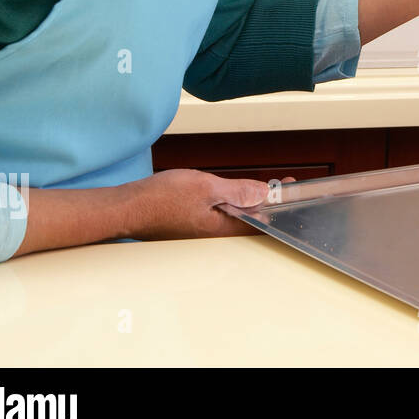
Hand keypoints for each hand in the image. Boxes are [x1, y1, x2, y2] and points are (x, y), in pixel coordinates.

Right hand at [125, 169, 292, 239]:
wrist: (127, 207)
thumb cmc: (160, 199)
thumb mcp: (205, 187)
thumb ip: (237, 191)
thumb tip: (263, 193)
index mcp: (222, 229)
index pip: (262, 222)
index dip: (281, 206)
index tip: (291, 188)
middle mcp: (215, 235)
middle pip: (251, 220)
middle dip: (270, 202)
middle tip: (282, 184)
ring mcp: (204, 231)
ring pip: (237, 218)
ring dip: (252, 202)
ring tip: (264, 187)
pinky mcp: (195, 225)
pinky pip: (222, 216)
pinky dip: (234, 204)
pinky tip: (234, 194)